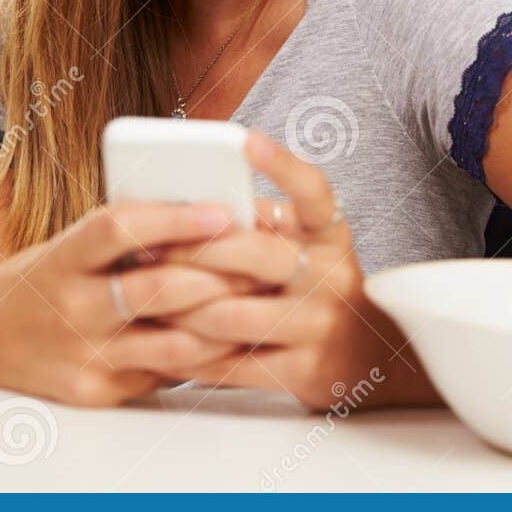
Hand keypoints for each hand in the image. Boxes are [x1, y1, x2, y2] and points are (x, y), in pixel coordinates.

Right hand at [0, 200, 248, 406]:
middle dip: (223, 274)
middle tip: (271, 259)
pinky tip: (238, 339)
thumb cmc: (45, 279)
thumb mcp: (70, 245)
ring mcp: (84, 355)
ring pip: (173, 342)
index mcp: (62, 257)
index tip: (222, 211)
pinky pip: (166, 375)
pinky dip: (207, 356)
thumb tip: (215, 213)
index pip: (117, 228)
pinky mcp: (97, 393)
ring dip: (227, 320)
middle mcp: (70, 307)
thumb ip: (128, 235)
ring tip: (265, 299)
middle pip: (158, 290)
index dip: (173, 218)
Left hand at [154, 129, 429, 411]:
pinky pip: (231, 363)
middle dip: (194, 252)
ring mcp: (319, 324)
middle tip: (148, 248)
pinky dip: (190, 354)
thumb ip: (265, 225)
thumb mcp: (308, 246)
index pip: (314, 190)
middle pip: (256, 255)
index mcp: (331, 234)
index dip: (282, 164)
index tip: (245, 140)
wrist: (367, 355)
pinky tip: (162, 344)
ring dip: (180, 308)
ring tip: (144, 298)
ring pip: (232, 315)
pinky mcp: (303, 370)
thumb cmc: (317, 287)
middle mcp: (332, 274)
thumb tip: (189, 205)